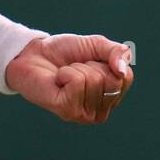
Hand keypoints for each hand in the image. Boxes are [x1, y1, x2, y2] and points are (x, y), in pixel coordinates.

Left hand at [4, 33, 133, 123]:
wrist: (33, 54)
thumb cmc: (64, 52)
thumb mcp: (96, 45)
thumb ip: (117, 52)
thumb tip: (122, 71)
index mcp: (111, 98)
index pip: (126, 77)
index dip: (108, 61)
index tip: (91, 62)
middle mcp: (101, 111)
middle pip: (112, 81)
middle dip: (92, 65)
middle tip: (75, 68)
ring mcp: (84, 114)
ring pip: (95, 80)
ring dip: (76, 69)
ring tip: (64, 74)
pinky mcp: (67, 111)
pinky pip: (77, 82)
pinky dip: (66, 73)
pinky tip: (57, 80)